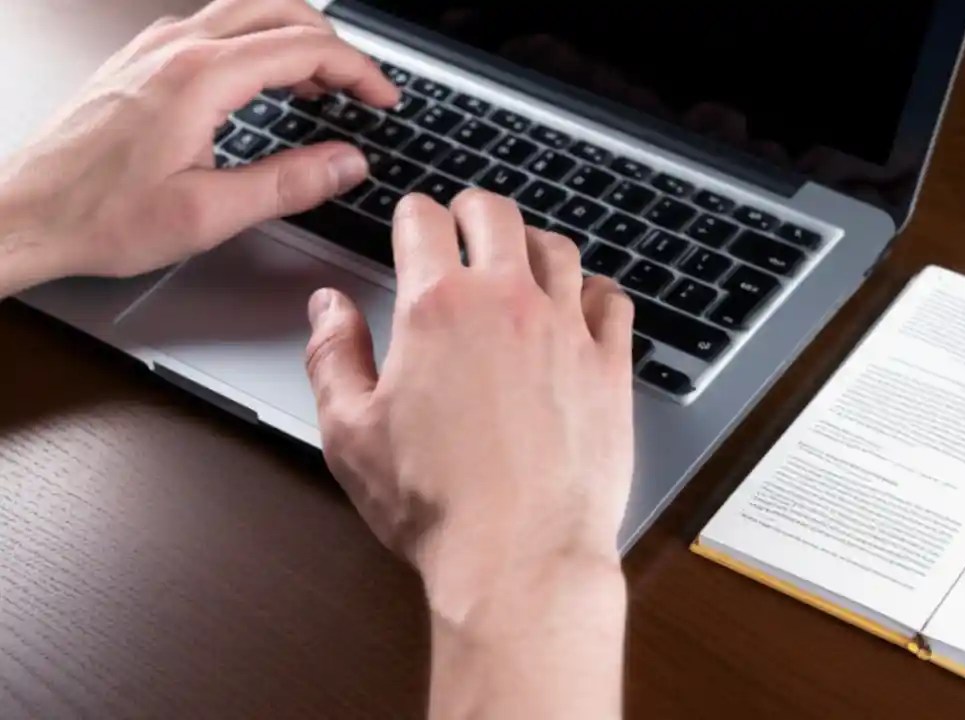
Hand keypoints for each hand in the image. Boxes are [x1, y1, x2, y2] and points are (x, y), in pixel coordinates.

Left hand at [0, 0, 397, 295]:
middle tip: (363, 89)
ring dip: (297, 37)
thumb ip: (289, 183)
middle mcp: (177, 49)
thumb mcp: (209, 214)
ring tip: (324, 82)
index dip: (359, 71)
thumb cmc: (99, 216)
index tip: (383, 98)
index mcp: (199, 78)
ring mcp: (155, 48)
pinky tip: (264, 80)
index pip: (305, 48)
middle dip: (335, 47)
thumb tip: (348, 162)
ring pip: (247, 10)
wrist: (25, 212)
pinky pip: (216, 26)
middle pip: (281, 11)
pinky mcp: (142, 60)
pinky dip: (259, 41)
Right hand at [304, 190, 634, 717]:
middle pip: (497, 214)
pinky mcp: (610, 366)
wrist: (518, 555)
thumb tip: (328, 308)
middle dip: (473, 207)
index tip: (412, 221)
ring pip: (559, 249)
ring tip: (523, 255)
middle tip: (465, 216)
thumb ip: (332, 356)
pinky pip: (612, 300)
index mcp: (436, 307)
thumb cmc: (434, 504)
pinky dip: (594, 290)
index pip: (422, 221)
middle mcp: (507, 302)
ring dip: (534, 243)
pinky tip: (583, 303)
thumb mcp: (349, 432)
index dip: (411, 213)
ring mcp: (566, 330)